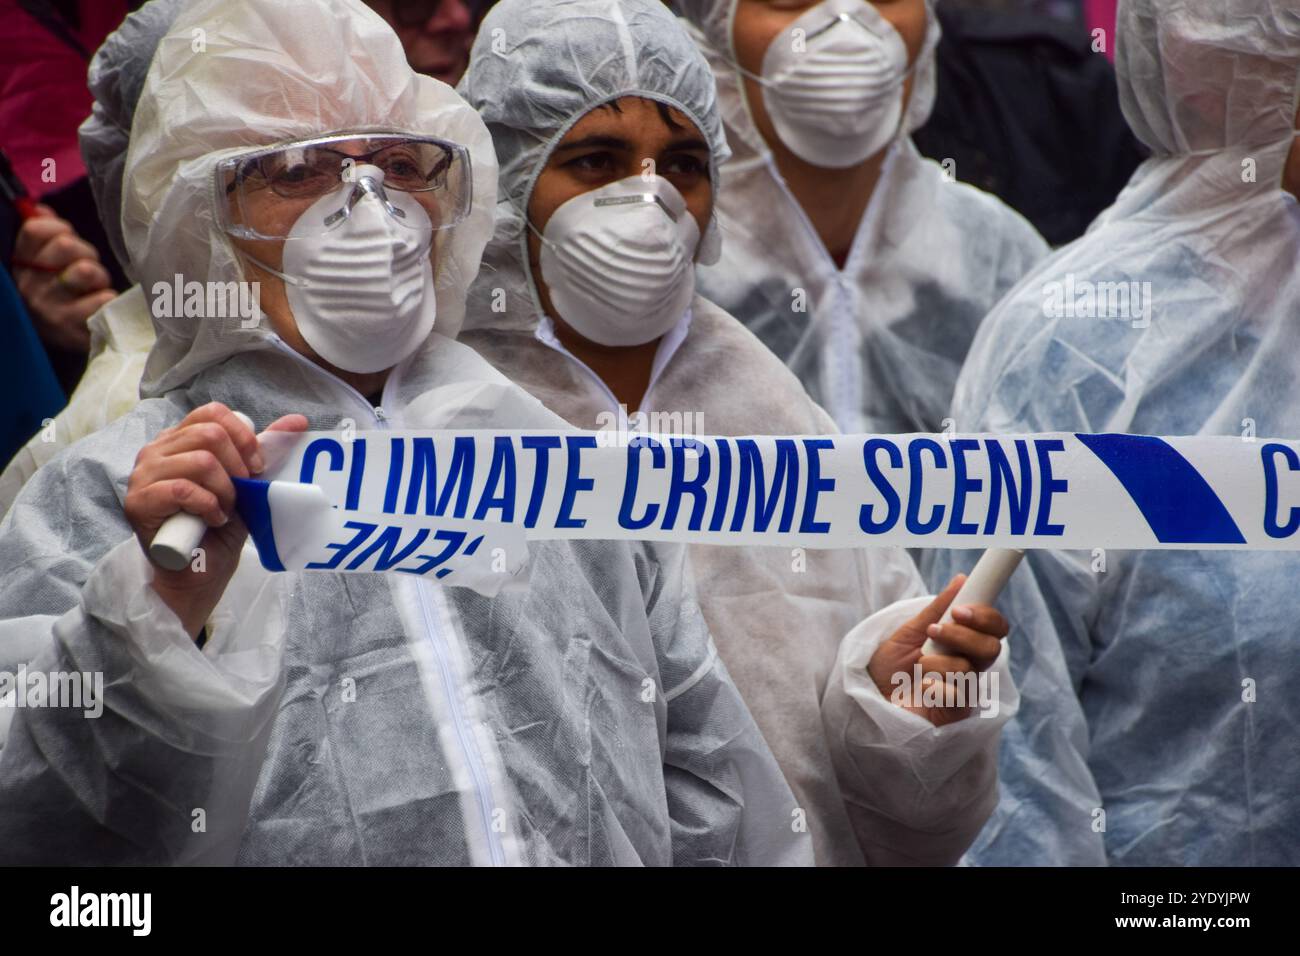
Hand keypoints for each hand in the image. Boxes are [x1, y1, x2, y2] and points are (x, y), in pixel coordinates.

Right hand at [12, 205, 116, 352]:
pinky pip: (103, 299)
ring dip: (100, 275)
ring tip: (96, 287)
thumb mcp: (47, 265)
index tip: (68, 238)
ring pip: (85, 270)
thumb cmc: (63, 295)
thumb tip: (41, 210)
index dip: (60, 227)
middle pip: (65, 245)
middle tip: (89, 268)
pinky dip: (110, 297)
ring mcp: (51, 309)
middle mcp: (30, 287)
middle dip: (86, 252)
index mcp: (22, 266)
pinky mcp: (74, 329)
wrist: (69, 341)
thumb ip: (46, 236)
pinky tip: (102, 304)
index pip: (34, 230)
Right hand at [124, 402, 308, 638]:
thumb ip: (264, 450)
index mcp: (180, 438)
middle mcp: (156, 449)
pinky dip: (208, 506)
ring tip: (224, 510)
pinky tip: (212, 520)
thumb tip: (298, 421)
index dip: (243, 437)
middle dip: (238, 466)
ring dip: (225, 490)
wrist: (201, 570)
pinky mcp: (139, 501)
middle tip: (241, 493)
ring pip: (201, 461)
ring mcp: (142, 474)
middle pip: (210, 434)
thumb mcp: (247, 482)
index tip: (257, 467)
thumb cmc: (219, 524)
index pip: (213, 412)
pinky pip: (183, 489)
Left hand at [867, 575, 1010, 726]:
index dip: (985, 616)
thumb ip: (936, 610)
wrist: (869, 699)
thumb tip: (962, 579)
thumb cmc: (887, 668)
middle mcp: (969, 665)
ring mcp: (965, 690)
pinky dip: (934, 687)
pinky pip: (958, 694)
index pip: (994, 628)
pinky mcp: (957, 713)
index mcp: (962, 644)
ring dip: (936, 662)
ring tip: (917, 666)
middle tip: (934, 632)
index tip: (959, 610)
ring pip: (969, 668)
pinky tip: (921, 689)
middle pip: (993, 646)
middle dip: (963, 635)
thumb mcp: (908, 633)